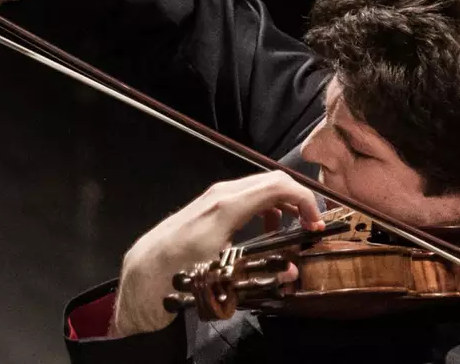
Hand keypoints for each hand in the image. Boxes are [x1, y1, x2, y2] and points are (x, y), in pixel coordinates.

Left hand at [109, 170, 325, 336]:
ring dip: (284, 204)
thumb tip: (293, 272)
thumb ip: (261, 273)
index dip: (306, 200)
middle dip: (299, 200)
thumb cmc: (176, 276)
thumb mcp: (221, 279)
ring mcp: (215, 197)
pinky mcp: (210, 206)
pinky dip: (266, 207)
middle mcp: (222, 194)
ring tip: (294, 228)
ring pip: (260, 187)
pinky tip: (267, 228)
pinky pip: (247, 196)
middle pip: (273, 181)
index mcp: (227, 205)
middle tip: (311, 227)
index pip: (279, 185)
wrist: (142, 275)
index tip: (316, 224)